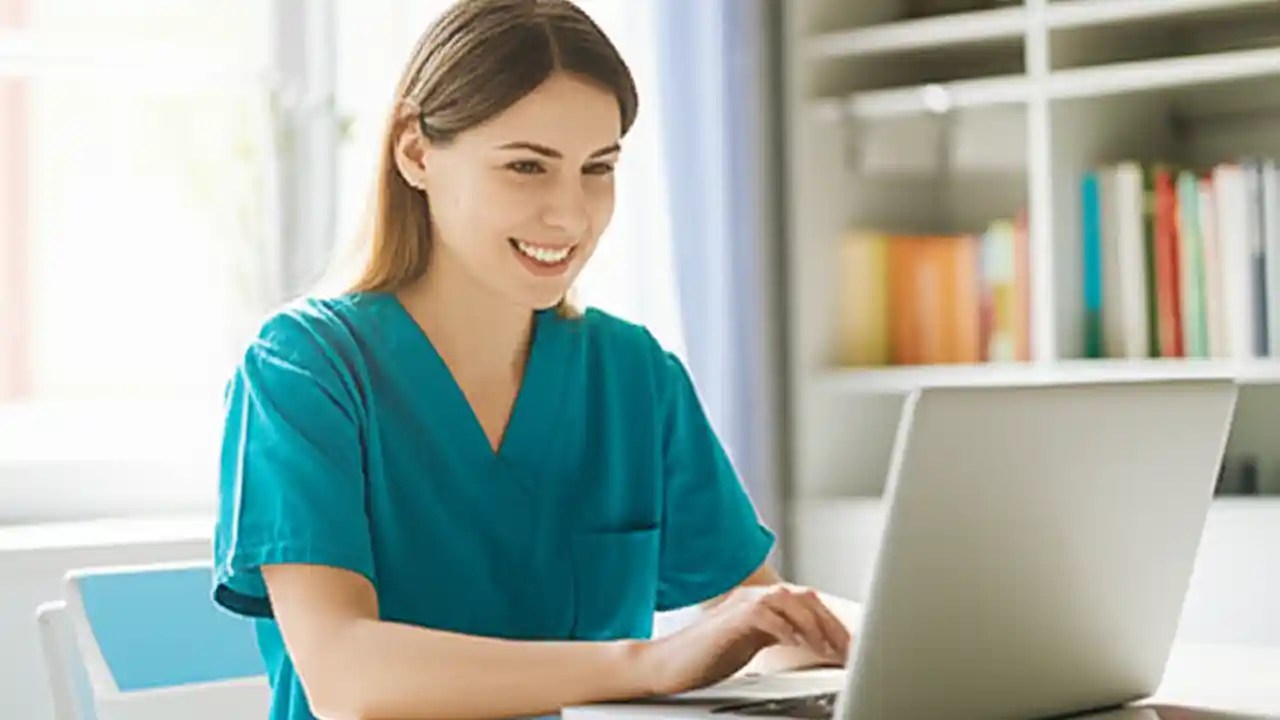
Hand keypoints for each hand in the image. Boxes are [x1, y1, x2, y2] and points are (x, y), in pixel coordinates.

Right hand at [633, 584, 851, 696]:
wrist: (669, 664)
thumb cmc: (707, 656)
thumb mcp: (752, 642)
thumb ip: (779, 633)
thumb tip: (814, 643)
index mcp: (762, 601)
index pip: (807, 602)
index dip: (832, 622)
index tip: (850, 646)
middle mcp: (755, 597)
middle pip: (804, 597)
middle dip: (830, 624)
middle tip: (847, 650)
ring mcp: (742, 604)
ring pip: (789, 601)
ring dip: (813, 625)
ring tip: (826, 649)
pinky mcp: (731, 619)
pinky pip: (765, 616)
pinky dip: (785, 629)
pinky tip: (797, 645)